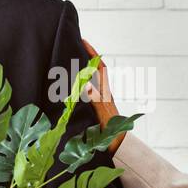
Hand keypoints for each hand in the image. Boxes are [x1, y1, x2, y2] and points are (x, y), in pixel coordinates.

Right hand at [81, 39, 124, 153]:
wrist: (119, 147)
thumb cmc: (112, 133)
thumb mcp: (102, 114)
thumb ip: (94, 100)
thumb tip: (85, 86)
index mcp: (105, 93)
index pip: (99, 68)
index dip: (92, 54)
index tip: (83, 41)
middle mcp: (103, 95)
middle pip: (95, 72)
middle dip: (85, 59)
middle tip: (73, 47)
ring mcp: (100, 102)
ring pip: (90, 82)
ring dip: (82, 72)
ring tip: (68, 63)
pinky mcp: (96, 110)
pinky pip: (87, 93)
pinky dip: (80, 86)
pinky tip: (71, 86)